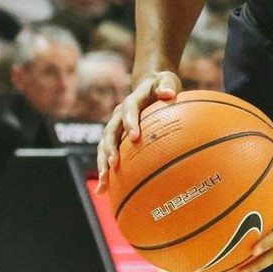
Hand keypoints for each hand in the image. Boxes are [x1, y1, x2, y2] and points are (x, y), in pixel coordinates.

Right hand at [96, 70, 180, 190]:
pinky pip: (107, 155)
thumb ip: (167, 86)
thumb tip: (170, 94)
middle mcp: (119, 115)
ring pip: (104, 146)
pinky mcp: (115, 138)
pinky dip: (105, 171)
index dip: (130, 122)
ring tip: (103, 182)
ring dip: (102, 163)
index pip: (129, 109)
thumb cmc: (161, 85)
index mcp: (132, 100)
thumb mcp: (167, 81)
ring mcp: (115, 127)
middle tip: (113, 163)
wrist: (148, 86)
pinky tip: (104, 190)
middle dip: (110, 148)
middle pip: (110, 131)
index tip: (135, 136)